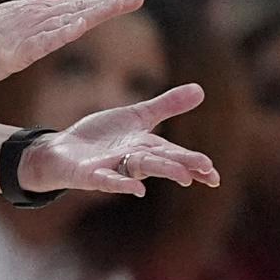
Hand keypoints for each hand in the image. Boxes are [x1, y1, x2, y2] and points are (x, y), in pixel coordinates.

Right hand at [0, 0, 143, 93]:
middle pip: (75, 8)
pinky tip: (80, 26)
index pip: (75, 3)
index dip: (104, 0)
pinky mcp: (12, 51)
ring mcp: (21, 32)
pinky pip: (41, 41)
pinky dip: (62, 32)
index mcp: (32, 11)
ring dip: (92, 12)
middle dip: (108, 3)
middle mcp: (30, 16)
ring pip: (63, 20)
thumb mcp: (15, 14)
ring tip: (119, 6)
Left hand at [18, 83, 219, 196]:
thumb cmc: (102, 138)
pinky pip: (108, 181)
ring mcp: (113, 168)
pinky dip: (122, 184)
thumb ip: (166, 106)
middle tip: (209, 172)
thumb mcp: (137, 117)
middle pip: (163, 161)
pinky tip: (137, 189)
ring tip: (185, 177)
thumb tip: (201, 89)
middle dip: (184, 166)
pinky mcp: (91, 175)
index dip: (195, 164)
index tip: (215, 174)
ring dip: (163, 171)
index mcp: (146, 147)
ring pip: (141, 169)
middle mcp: (133, 160)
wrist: (63, 149)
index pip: (175, 155)